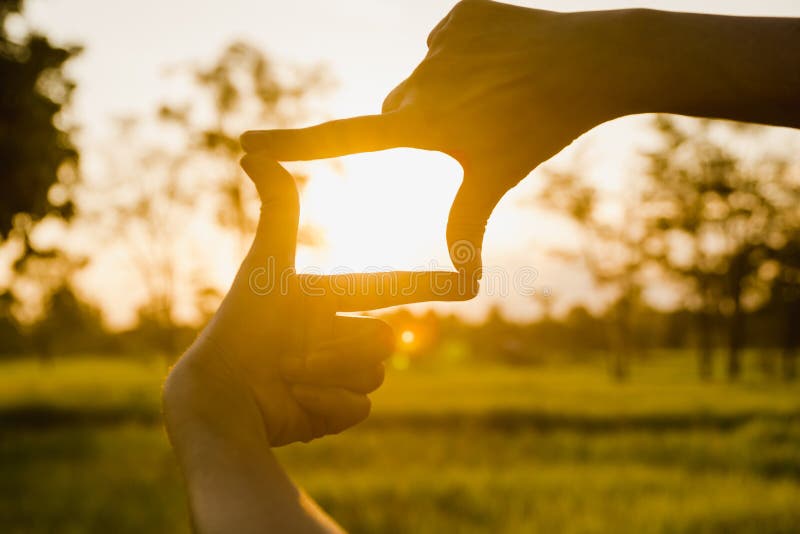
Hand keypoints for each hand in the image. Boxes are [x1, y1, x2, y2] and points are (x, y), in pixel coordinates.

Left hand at [163, 154, 466, 452]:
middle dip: (343, 346)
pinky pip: (361, 407)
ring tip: (289, 375)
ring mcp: (338, 376)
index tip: (469, 284)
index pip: (388, 288)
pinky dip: (327, 404)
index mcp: (327, 300)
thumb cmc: (240, 327)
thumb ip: (278, 210)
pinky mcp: (334, 411)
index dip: (430, 285)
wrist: (219, 397)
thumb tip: (250, 151)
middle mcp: (335, 335)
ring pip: (375, 373)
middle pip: (383, 339)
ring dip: (331, 373)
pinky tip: (294, 402)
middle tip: (295, 352)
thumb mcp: (267, 266)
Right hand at [241, 1, 632, 278]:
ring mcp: (443, 41)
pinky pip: (447, 38)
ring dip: (447, 86)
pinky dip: (466, 50)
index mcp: (423, 126)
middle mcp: (422, 82)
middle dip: (422, 120)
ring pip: (424, 73)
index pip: (341, 137)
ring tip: (495, 92)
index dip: (292, 142)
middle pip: (398, 108)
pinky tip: (502, 58)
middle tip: (473, 123)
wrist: (595, 65)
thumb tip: (465, 285)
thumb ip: (467, 224)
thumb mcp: (497, 178)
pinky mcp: (463, 10)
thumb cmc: (540, 130)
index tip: (247, 140)